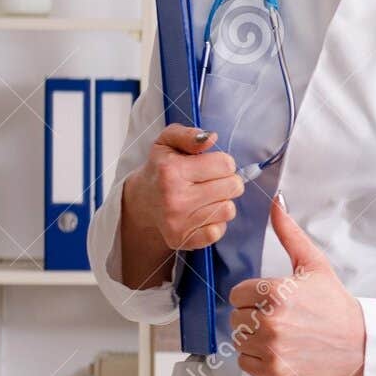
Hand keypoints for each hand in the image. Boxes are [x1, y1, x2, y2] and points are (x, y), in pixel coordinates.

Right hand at [126, 124, 243, 250]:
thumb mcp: (168, 142)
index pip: (226, 164)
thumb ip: (189, 135)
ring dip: (222, 202)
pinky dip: (215, 222)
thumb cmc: (160, 168)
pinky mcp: (184, 240)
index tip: (209, 165)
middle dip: (227, 181)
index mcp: (171, 171)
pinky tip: (201, 214)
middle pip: (234, 187)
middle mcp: (174, 198)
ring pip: (229, 209)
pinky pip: (219, 231)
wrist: (142, 202)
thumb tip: (211, 138)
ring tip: (204, 197)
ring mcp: (179, 222)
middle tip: (209, 181)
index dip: (222, 162)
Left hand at [227, 195, 365, 375]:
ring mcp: (271, 349)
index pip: (238, 294)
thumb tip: (276, 201)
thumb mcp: (314, 264)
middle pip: (236, 317)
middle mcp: (270, 321)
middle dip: (254, 316)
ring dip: (255, 338)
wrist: (360, 343)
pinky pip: (245, 362)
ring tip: (283, 334)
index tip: (275, 300)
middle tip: (283, 317)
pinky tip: (281, 350)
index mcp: (275, 291)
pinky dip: (258, 358)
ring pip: (239, 339)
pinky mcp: (273, 371)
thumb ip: (289, 233)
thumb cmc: (335, 304)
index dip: (254, 295)